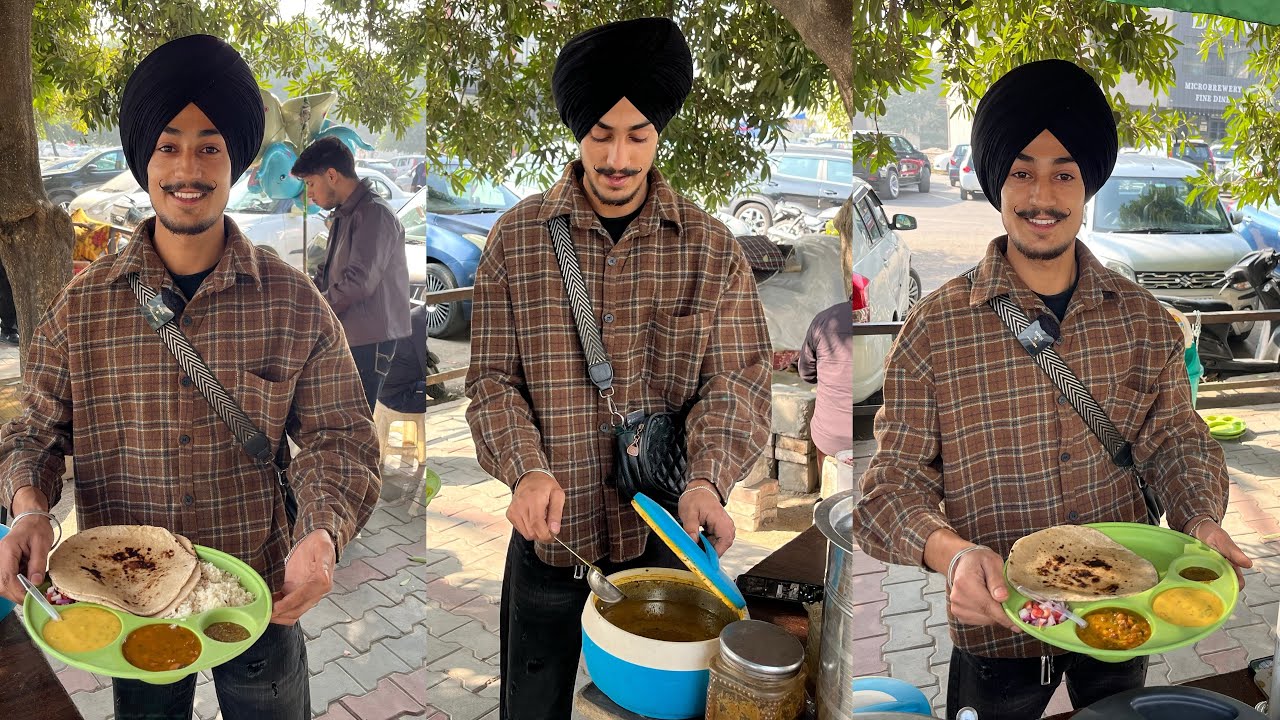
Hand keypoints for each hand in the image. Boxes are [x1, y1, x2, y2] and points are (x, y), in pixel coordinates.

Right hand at [0, 489, 53, 604]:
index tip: (31, 598)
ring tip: (33, 589)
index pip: (7, 577)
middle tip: (34, 598)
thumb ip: (38, 563)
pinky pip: (6, 580)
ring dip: (17, 591)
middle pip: (1, 584)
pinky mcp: (3, 565)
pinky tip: (28, 583)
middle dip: (17, 594)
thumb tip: (36, 582)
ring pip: (2, 585)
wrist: (31, 520)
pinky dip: (17, 585)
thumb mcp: (42, 544)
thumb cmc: (37, 529)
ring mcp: (0, 561)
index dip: (18, 591)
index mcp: (8, 549)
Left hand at [271, 529, 334, 624]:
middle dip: (281, 614)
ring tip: (263, 613)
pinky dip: (278, 611)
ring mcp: (306, 596)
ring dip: (279, 616)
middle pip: (298, 610)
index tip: (276, 608)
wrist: (317, 543)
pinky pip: (288, 609)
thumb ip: (323, 561)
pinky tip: (267, 606)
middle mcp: (316, 593)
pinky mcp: (297, 595)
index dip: (290, 603)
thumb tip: (323, 577)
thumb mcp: (322, 547)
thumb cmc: (319, 544)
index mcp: (322, 582)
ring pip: (293, 614)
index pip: (304, 596)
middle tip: (263, 614)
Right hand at [507, 471, 564, 542]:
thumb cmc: (546, 486)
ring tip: (541, 520)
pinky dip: (528, 528)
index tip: (553, 535)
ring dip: (535, 531)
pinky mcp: (510, 514)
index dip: (546, 535)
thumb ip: (557, 513)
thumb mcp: (558, 495)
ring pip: (526, 533)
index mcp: (534, 500)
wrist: (530, 478)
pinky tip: (532, 518)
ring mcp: (513, 510)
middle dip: (542, 534)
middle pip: (532, 532)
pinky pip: (520, 529)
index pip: (537, 525)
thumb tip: (554, 530)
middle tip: (549, 527)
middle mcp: (521, 505)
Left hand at [678, 480, 734, 555]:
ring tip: (694, 542)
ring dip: (706, 546)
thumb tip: (692, 542)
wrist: (700, 489)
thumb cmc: (695, 498)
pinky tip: (697, 538)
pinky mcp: (720, 529)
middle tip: (695, 550)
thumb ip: (691, 528)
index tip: (702, 559)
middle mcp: (727, 526)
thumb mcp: (689, 512)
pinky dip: (706, 542)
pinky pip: (715, 541)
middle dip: (708, 550)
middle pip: (722, 546)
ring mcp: (724, 528)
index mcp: (721, 521)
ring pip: (718, 545)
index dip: (714, 553)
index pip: (724, 542)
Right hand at [947, 546, 1021, 632]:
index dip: (1005, 617)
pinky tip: (987, 602)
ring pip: (985, 620)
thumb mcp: (992, 562)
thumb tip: (1002, 598)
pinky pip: (979, 620)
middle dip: (1002, 613)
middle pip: (988, 616)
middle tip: (1010, 602)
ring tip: (994, 597)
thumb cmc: (979, 560)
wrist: (963, 562)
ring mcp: (956, 607)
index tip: (1019, 626)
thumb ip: (997, 579)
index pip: (988, 606)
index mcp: (965, 583)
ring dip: (995, 614)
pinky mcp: (958, 613)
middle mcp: (957, 598)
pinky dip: (987, 615)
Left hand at [1190, 518, 1252, 586]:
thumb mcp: (1222, 540)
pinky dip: (1193, 581)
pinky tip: (1188, 581)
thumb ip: (1233, 552)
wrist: (1194, 527)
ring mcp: (1208, 570)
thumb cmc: (1211, 533)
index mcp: (1231, 565)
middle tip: (1207, 589)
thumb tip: (1249, 565)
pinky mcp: (1195, 569)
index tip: (1225, 589)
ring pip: (1209, 584)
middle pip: (1223, 586)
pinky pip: (1196, 578)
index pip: (1237, 582)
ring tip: (1196, 586)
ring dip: (1205, 586)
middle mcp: (1220, 570)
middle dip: (1217, 590)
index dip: (1234, 588)